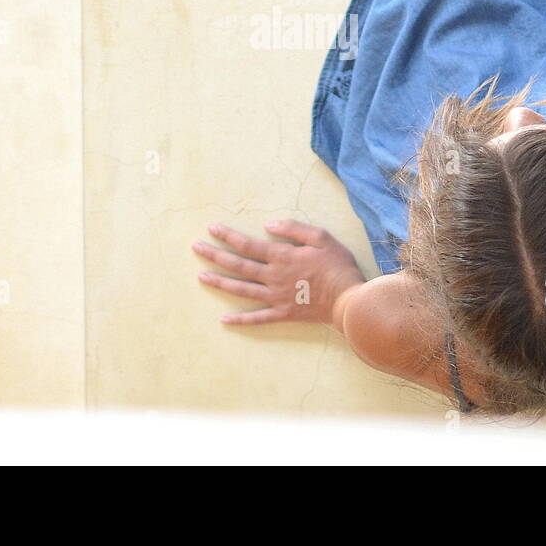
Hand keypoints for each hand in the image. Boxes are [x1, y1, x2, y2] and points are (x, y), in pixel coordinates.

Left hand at [194, 220, 365, 325]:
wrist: (349, 301)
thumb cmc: (338, 267)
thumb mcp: (321, 238)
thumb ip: (294, 230)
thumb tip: (268, 226)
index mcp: (282, 257)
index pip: (248, 245)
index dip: (228, 236)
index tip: (211, 229)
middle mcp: (273, 277)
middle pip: (239, 266)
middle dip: (215, 256)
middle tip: (196, 248)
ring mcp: (276, 298)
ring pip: (242, 290)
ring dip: (220, 282)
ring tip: (201, 277)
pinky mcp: (283, 314)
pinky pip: (258, 318)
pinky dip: (240, 320)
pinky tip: (224, 320)